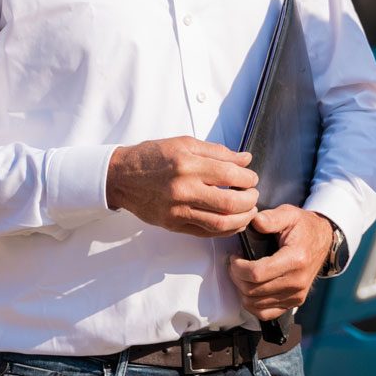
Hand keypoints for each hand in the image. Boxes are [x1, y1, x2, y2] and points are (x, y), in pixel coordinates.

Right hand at [106, 137, 258, 236]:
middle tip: (254, 195)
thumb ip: (217, 152)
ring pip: (220, 222)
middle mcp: (183, 188)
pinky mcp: (173, 224)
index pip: (230, 174)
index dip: (248, 178)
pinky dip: (225, 230)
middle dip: (250, 200)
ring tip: (249, 211)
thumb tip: (245, 159)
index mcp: (187, 164)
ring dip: (242, 219)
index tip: (251, 178)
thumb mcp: (184, 144)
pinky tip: (234, 222)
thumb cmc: (152, 157)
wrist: (121, 176)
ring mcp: (177, 209)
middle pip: (230, 202)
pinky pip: (205, 232)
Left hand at [227, 205, 334, 318]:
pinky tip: (251, 289)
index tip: (234, 257)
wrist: (323, 241)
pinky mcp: (294, 302)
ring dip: (241, 289)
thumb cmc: (303, 227)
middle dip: (236, 277)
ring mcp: (296, 295)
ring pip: (255, 304)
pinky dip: (252, 304)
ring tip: (242, 274)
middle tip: (235, 264)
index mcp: (296, 259)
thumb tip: (255, 222)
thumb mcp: (289, 214)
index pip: (256, 273)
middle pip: (252, 290)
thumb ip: (271, 218)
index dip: (237, 267)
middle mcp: (297, 281)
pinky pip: (265, 314)